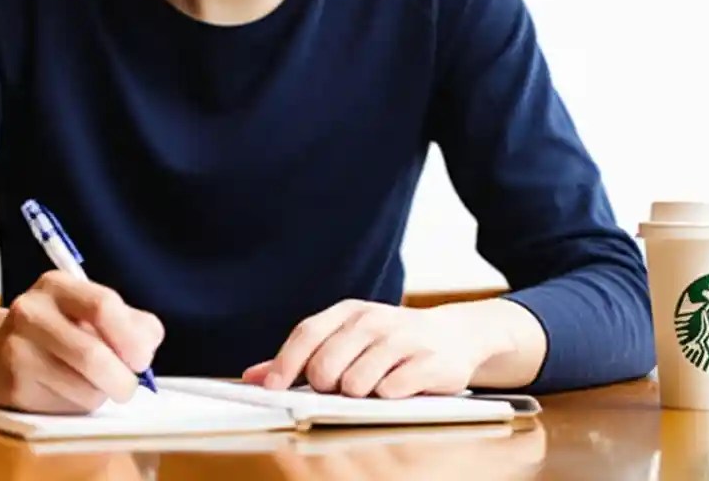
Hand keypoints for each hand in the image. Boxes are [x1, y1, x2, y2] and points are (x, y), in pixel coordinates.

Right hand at [0, 270, 163, 413]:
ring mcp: (17, 350)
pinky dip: (78, 406)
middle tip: (127, 387)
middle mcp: (31, 312)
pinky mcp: (12, 387)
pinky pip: (63, 407)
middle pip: (92, 355)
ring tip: (94, 386)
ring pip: (81, 388)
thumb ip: (131, 322)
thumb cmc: (60, 330)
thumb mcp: (92, 311)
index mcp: (57, 286)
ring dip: (100, 394)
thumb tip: (146, 347)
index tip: (142, 360)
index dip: (131, 338)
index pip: (103, 306)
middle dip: (121, 379)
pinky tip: (69, 392)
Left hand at [241, 300, 510, 397]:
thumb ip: (301, 358)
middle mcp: (374, 320)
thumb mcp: (347, 339)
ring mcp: (403, 339)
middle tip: (335, 390)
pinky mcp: (429, 362)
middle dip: (324, 387)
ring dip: (356, 395)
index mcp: (349, 312)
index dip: (286, 363)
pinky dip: (386, 397)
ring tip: (369, 388)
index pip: (307, 334)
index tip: (272, 389)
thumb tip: (254, 377)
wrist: (455, 335)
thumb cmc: (390, 342)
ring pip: (356, 382)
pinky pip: (392, 390)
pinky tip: (394, 389)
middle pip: (327, 364)